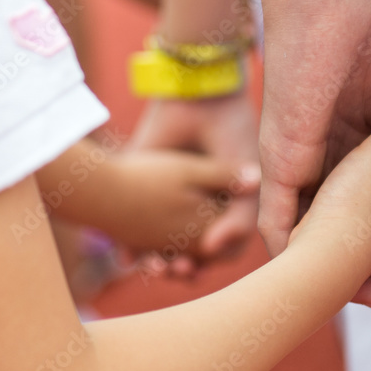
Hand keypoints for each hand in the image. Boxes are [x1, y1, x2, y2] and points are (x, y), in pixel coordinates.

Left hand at [130, 92, 260, 266]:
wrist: (203, 101)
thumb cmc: (229, 139)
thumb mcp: (240, 184)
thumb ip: (237, 220)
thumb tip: (215, 250)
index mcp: (222, 207)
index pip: (213, 249)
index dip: (207, 264)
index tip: (197, 267)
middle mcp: (194, 206)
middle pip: (185, 252)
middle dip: (180, 267)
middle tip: (176, 270)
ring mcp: (166, 199)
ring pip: (157, 245)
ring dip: (156, 262)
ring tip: (155, 267)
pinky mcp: (140, 184)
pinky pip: (131, 225)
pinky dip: (130, 243)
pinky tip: (130, 254)